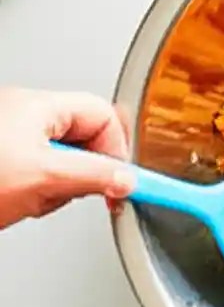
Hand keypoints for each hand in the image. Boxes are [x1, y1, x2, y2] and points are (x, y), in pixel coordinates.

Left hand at [0, 86, 134, 228]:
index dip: (118, 149)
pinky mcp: (5, 162)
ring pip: (64, 163)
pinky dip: (38, 192)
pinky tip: (21, 201)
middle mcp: (26, 116)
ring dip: (58, 187)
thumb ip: (95, 176)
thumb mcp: (45, 177)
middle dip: (85, 173)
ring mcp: (13, 139)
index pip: (103, 117)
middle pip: (86, 141)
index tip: (129, 180)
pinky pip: (40, 175)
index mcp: (38, 105)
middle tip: (74, 189)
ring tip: (35, 197)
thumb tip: (128, 179)